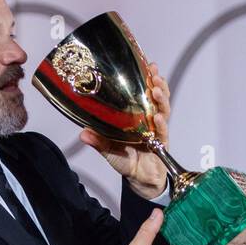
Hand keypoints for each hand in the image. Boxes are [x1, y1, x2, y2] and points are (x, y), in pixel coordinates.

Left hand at [79, 60, 170, 199]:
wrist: (140, 180)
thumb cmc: (125, 162)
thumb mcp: (108, 150)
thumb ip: (98, 141)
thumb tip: (82, 133)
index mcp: (136, 116)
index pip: (143, 93)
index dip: (147, 79)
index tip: (149, 65)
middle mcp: (148, 120)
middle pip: (157, 97)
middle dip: (158, 84)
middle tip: (155, 74)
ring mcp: (156, 129)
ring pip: (163, 109)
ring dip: (161, 99)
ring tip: (156, 90)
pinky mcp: (162, 142)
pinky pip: (163, 130)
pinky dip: (160, 123)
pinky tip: (157, 116)